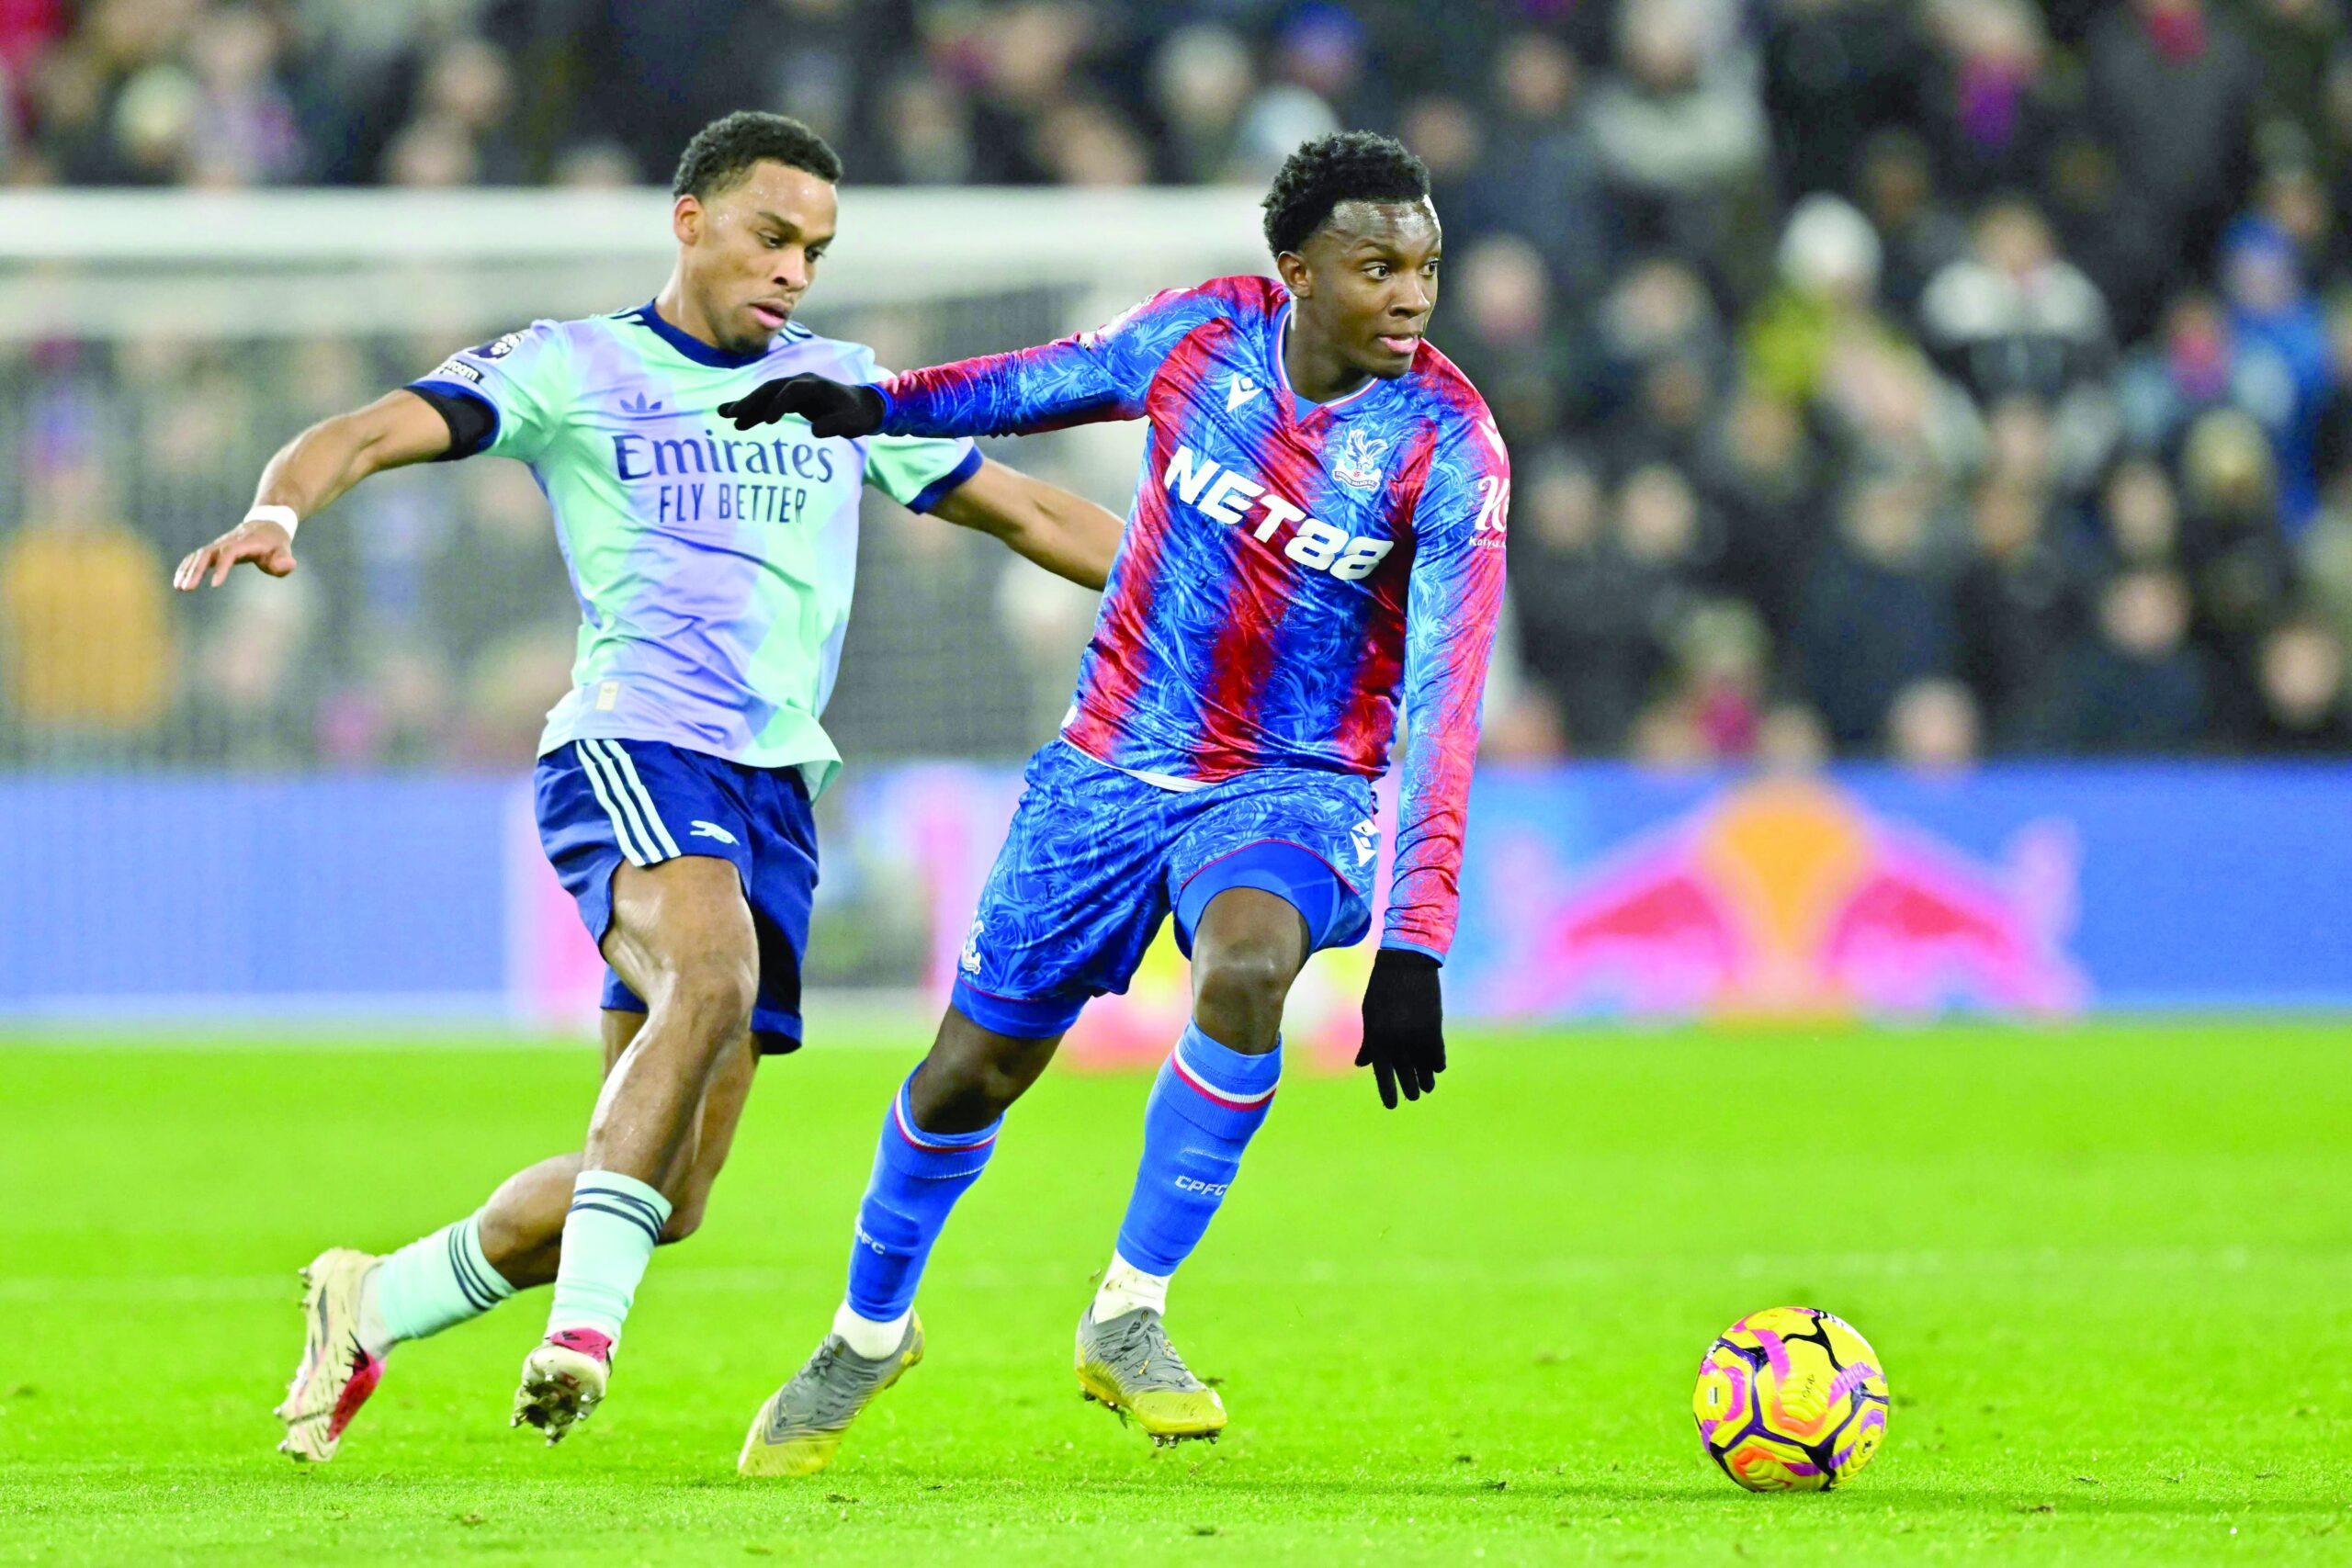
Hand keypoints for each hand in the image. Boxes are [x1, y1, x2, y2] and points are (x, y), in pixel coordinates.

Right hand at [173, 518, 295, 590]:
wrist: (267, 523)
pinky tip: (179, 581)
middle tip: (186, 588)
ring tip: (179, 587)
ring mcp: (219, 544)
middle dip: (195, 570)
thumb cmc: (276, 542)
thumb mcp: (283, 550)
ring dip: (187, 570)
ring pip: (198, 555)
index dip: (221, 568)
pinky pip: (196, 557)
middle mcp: (227, 542)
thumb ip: (284, 560)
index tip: (215, 585)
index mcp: (244, 543)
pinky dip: (186, 567)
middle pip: (207, 553)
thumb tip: (288, 565)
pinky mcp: (214, 549)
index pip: (229, 554)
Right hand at [718, 375, 884, 436]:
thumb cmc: (858, 414)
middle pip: (771, 389)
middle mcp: (801, 383)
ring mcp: (793, 390)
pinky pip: (768, 404)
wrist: (862, 406)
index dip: (779, 403)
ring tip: (724, 414)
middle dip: (752, 401)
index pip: (793, 391)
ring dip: (746, 405)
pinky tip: (736, 421)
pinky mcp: (790, 400)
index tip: (769, 420)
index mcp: (816, 386)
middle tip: (732, 414)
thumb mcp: (853, 421)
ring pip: (765, 396)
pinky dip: (753, 411)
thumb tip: (816, 431)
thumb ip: (836, 424)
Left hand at [1356, 948, 1443, 1108]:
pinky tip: (1436, 1068)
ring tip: (1427, 1088)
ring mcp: (1415, 1037)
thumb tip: (1361, 1064)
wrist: (1405, 964)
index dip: (1388, 1092)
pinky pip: (1437, 1056)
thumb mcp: (1371, 1016)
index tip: (1392, 1106)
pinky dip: (1437, 1064)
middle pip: (1405, 1075)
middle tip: (1414, 1096)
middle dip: (1410, 1088)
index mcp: (1376, 1038)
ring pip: (1423, 1069)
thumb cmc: (1382, 989)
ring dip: (1425, 1080)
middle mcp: (1396, 1042)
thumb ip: (1369, 1042)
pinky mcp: (1433, 1029)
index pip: (1382, 1074)